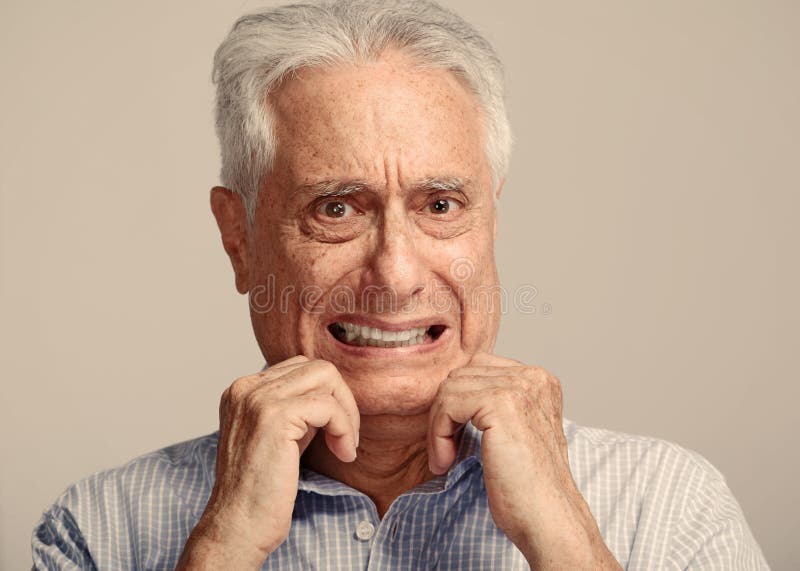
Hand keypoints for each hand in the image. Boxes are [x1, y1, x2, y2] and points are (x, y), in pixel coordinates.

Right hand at [176, 356, 359, 569]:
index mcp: (242, 389)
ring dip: (347, 413)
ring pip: (326, 379)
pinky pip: (329, 407)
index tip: (335, 429)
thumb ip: (297, 408)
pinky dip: (344, 429)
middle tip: (347, 437)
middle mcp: (246, 388)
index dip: (329, 396)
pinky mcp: (275, 417)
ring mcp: (258, 399)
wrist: (238, 525)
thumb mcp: (278, 435)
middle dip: (343, 400)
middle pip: (317, 367)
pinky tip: (343, 453)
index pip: (301, 367)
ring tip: (346, 445)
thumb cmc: (260, 489)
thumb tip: (335, 393)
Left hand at [427, 352, 620, 569]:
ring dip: (438, 427)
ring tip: (446, 459)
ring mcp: (519, 387)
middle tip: (445, 450)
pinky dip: (437, 434)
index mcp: (539, 381)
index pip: (478, 368)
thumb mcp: (514, 433)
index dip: (458, 402)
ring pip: (450, 388)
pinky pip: (447, 405)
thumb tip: (448, 394)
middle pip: (461, 375)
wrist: (548, 519)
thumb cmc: (528, 487)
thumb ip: (494, 406)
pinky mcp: (500, 403)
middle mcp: (533, 377)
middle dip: (445, 413)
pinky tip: (446, 461)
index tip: (454, 438)